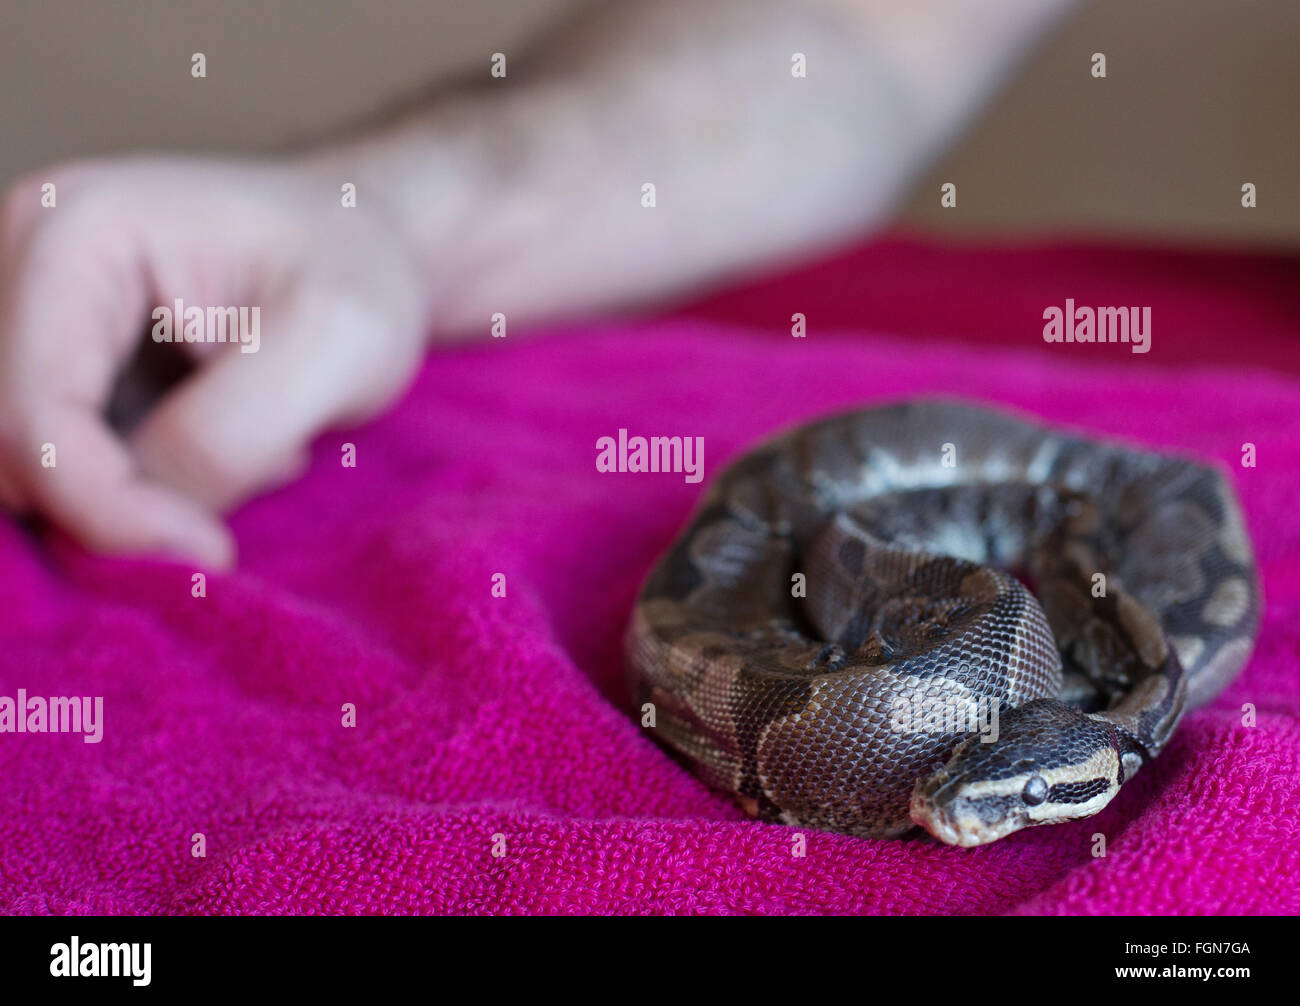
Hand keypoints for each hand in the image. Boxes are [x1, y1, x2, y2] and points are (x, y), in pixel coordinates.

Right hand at [0, 154, 430, 568]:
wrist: (367, 249)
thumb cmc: (358, 275)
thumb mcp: (335, 344)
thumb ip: (226, 437)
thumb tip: (143, 525)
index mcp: (71, 233)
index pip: (31, 417)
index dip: (107, 509)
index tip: (211, 552)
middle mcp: (20, 264)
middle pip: (10, 452)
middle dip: (120, 503)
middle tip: (251, 475)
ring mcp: (29, 318)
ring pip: (32, 471)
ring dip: (135, 494)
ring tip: (249, 440)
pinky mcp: (55, 365)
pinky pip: (63, 470)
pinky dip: (140, 484)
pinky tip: (220, 436)